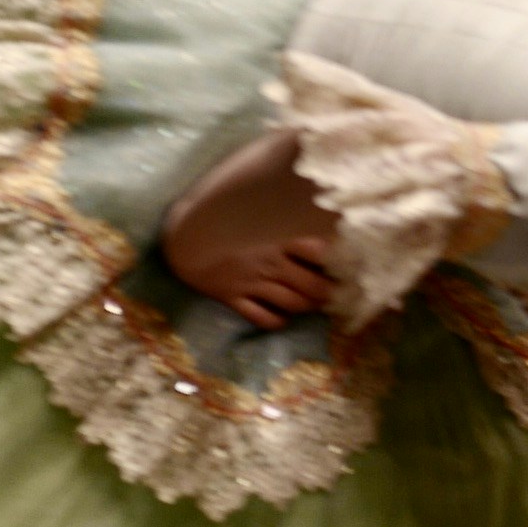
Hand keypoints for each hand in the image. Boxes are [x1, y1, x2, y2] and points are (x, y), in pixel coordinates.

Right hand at [174, 226, 333, 330]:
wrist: (184, 244)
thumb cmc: (224, 227)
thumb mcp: (257, 219)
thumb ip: (282, 218)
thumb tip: (309, 205)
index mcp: (276, 240)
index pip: (315, 250)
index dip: (333, 260)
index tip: (343, 264)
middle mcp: (268, 264)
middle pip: (310, 285)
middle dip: (326, 292)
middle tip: (334, 293)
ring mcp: (251, 284)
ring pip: (291, 303)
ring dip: (306, 307)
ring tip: (313, 305)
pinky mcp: (234, 300)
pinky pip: (262, 318)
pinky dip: (277, 321)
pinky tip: (283, 318)